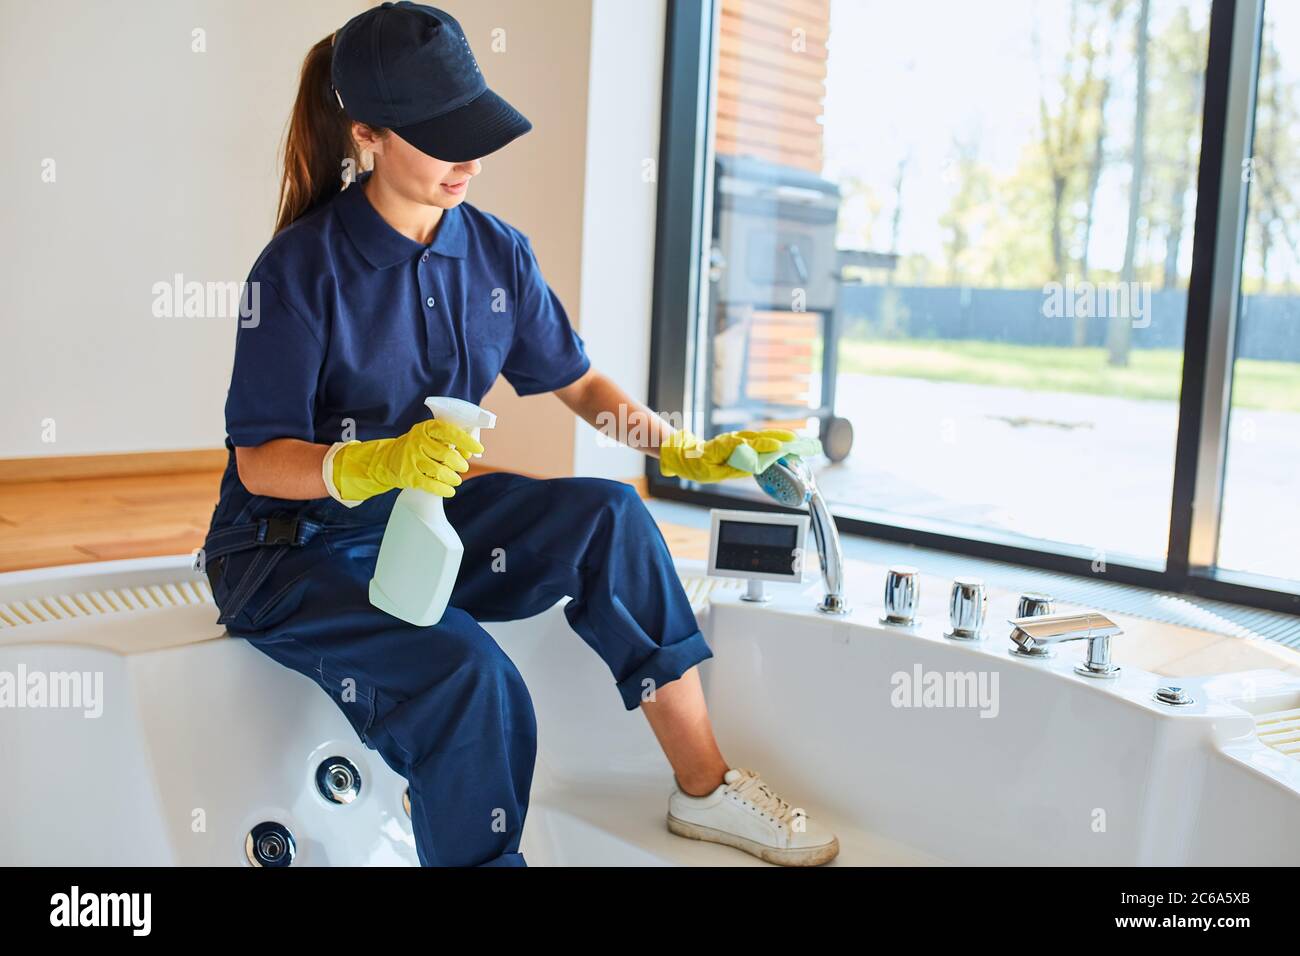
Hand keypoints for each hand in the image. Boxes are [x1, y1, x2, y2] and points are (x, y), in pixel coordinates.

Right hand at [332, 419, 484, 501]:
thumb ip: (448, 441)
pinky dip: (444, 489)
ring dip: (453, 478)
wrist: (385, 460)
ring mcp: (411, 458)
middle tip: (463, 467)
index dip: (466, 441)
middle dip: (460, 464)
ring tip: (456, 479)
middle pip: (447, 455)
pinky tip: (449, 490)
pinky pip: (431, 485)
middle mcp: (418, 441)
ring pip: (441, 471)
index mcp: (426, 428)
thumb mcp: (429, 437)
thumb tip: (469, 452)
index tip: (479, 450)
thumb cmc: (416, 447)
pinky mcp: (408, 475)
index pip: (450, 432)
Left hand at [658, 428, 795, 482]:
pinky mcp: (738, 440)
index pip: (746, 444)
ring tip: (793, 440)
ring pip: (758, 435)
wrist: (687, 456)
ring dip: (776, 436)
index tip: (777, 447)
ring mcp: (735, 438)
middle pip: (756, 436)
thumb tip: (755, 467)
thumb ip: (734, 469)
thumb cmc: (699, 465)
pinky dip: (769, 438)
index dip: (763, 445)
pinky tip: (781, 441)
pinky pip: (756, 439)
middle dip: (776, 437)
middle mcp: (731, 439)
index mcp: (723, 446)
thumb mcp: (714, 473)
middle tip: (795, 440)